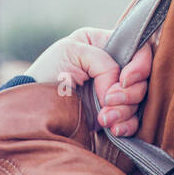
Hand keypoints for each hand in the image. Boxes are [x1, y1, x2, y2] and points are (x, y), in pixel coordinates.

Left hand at [24, 27, 152, 136]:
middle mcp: (113, 68)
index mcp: (105, 45)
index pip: (140, 51)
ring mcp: (112, 92)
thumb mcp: (72, 51)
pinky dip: (127, 126)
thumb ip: (103, 62)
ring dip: (124, 111)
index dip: (139, 67)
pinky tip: (115, 129)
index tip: (123, 81)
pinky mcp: (110, 115)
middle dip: (128, 94)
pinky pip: (132, 121)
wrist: (31, 109)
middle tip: (108, 101)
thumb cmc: (46, 73)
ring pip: (138, 101)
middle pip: (142, 79)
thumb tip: (118, 86)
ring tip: (103, 119)